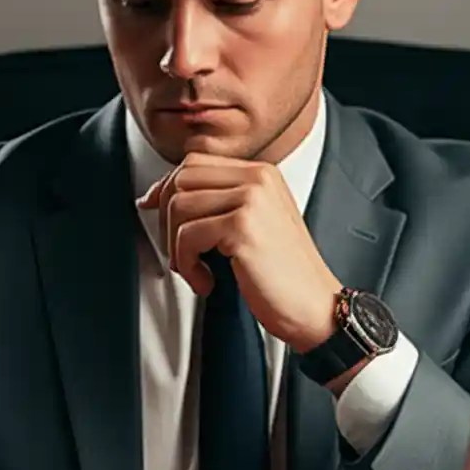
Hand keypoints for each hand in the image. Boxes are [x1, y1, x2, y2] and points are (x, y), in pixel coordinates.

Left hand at [138, 152, 342, 351]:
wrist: (316, 307)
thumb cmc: (284, 276)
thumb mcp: (252, 226)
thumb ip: (217, 204)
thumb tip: (159, 195)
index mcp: (261, 174)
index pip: (195, 162)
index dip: (166, 187)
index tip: (153, 208)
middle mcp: (258, 179)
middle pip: (181, 179)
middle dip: (167, 220)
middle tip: (181, 254)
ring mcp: (252, 200)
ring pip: (179, 206)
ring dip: (176, 248)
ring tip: (197, 271)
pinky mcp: (243, 227)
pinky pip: (187, 236)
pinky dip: (187, 265)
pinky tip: (207, 282)